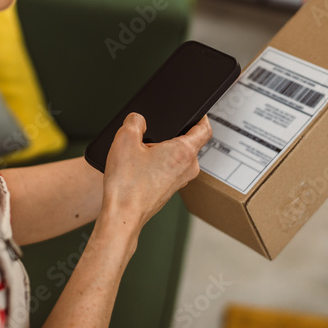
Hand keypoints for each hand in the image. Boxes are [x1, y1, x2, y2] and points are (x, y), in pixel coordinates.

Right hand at [101, 112, 211, 228]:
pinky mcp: (170, 190)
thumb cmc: (127, 185)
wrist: (122, 215)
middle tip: (151, 134)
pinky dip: (158, 165)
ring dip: (163, 151)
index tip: (196, 112)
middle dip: (172, 134)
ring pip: (177, 157)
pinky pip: (169, 170)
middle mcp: (188, 167)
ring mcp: (180, 181)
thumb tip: (138, 119)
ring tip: (140, 154)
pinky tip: (139, 168)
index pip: (205, 128)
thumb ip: (134, 121)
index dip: (201, 116)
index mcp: (185, 152)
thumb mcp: (124, 139)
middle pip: (189, 142)